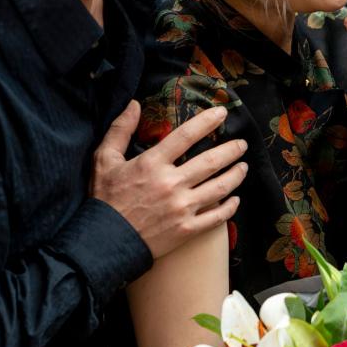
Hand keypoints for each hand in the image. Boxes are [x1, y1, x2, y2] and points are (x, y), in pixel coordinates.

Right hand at [91, 102, 248, 260]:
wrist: (103, 243)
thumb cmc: (104, 200)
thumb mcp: (104, 161)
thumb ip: (119, 130)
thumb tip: (134, 104)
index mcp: (151, 164)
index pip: (186, 135)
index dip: (207, 121)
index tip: (223, 113)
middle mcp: (170, 184)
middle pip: (211, 161)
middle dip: (232, 150)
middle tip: (242, 144)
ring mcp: (181, 208)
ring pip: (220, 187)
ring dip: (236, 175)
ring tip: (243, 167)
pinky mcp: (186, 230)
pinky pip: (217, 217)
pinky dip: (230, 207)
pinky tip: (235, 199)